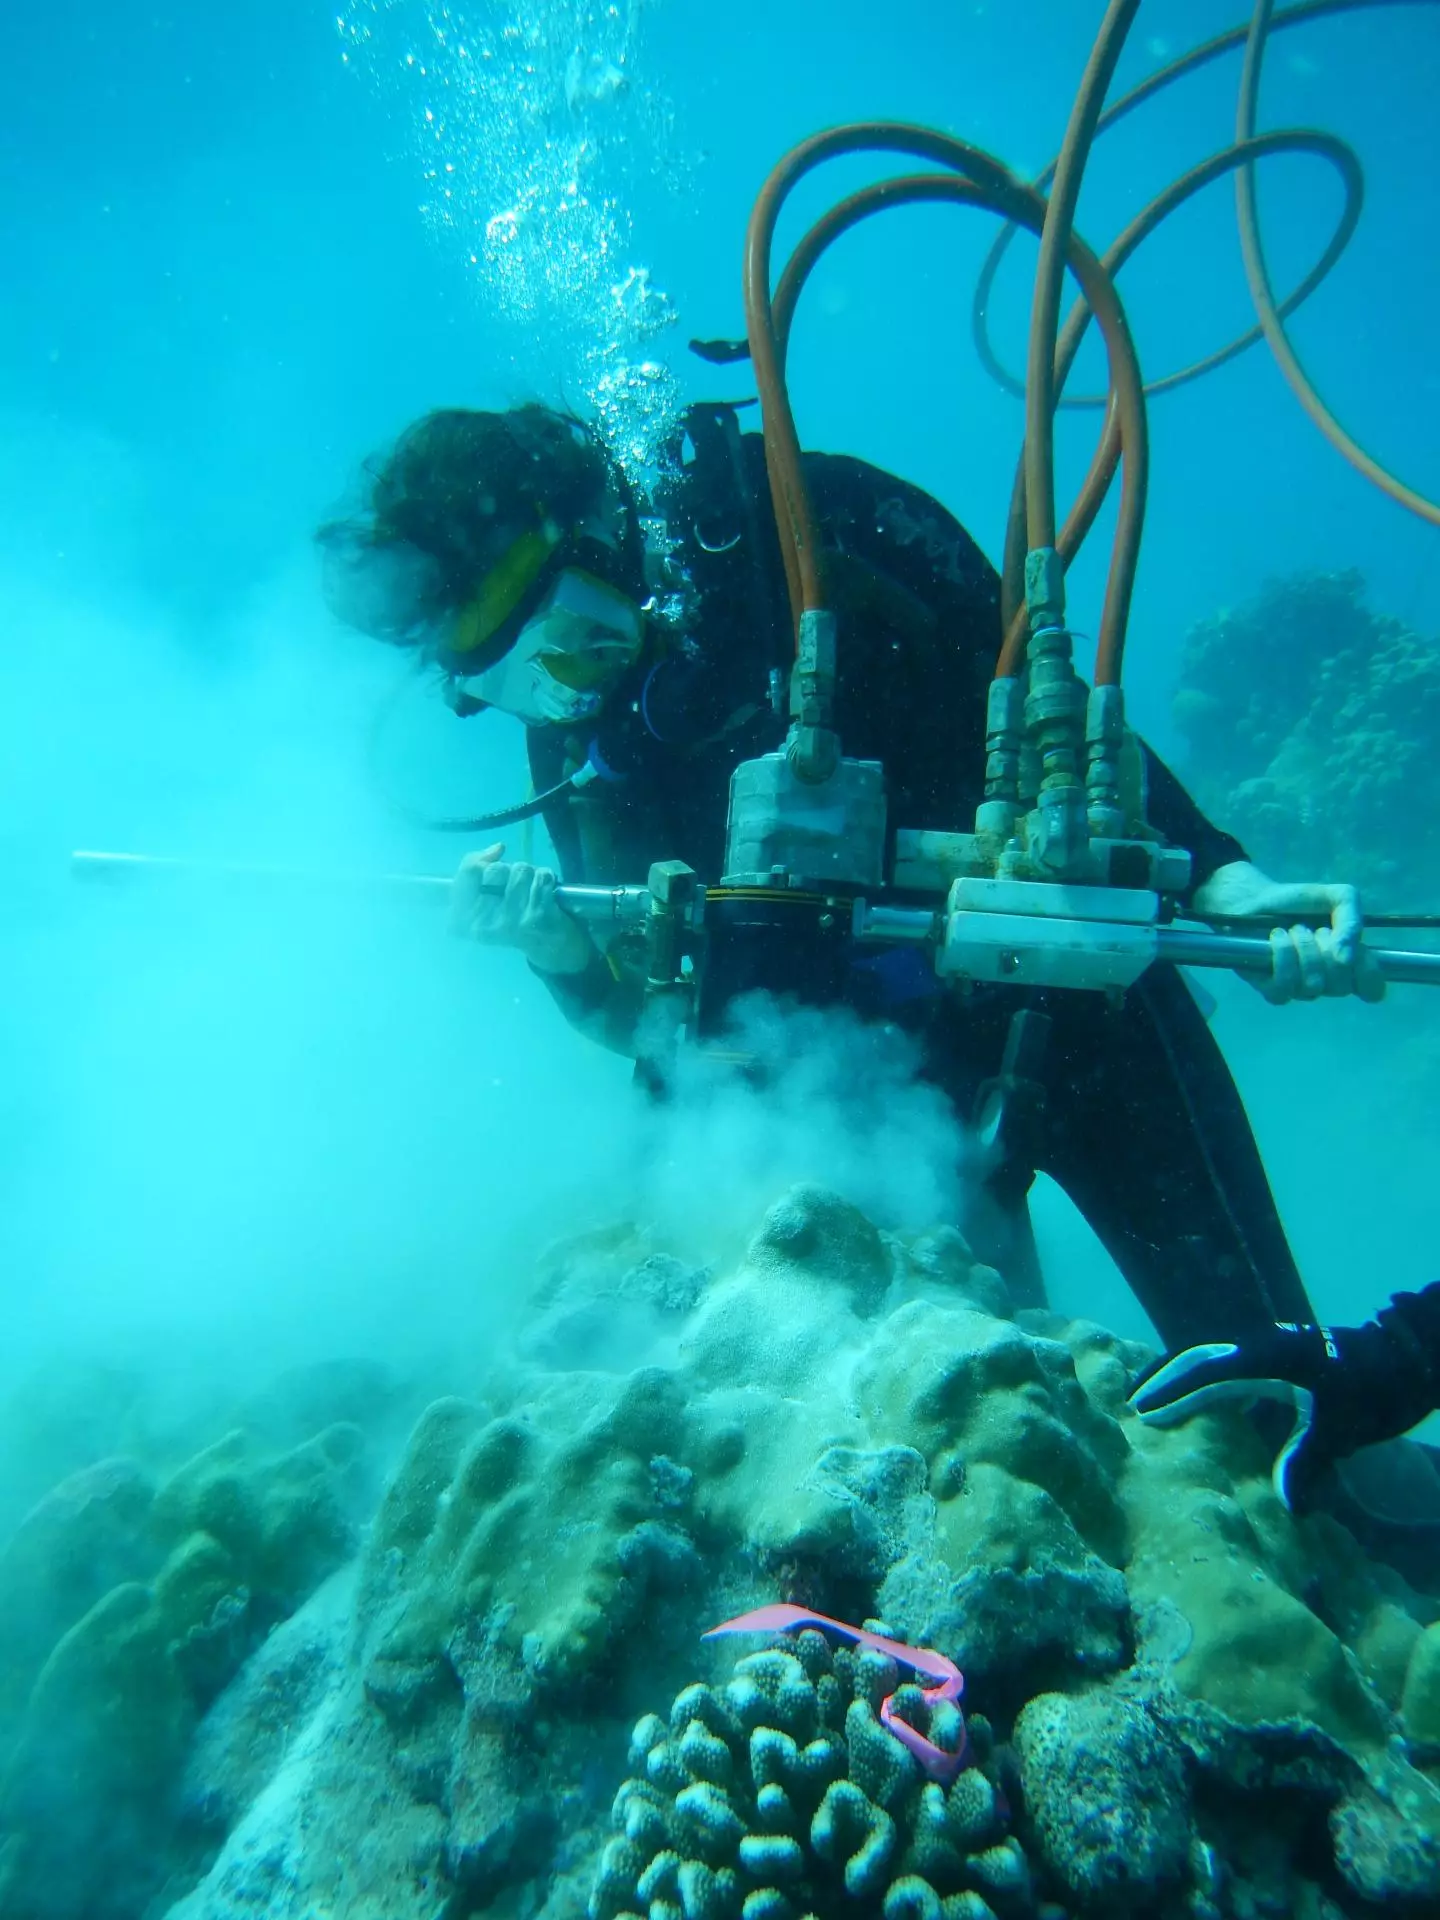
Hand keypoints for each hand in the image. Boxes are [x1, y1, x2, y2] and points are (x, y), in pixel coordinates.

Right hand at [450, 843, 593, 975]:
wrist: (546, 943)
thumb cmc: (510, 914)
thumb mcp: (483, 896)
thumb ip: (476, 867)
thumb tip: (498, 848)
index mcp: (465, 920)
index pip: (468, 872)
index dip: (480, 861)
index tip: (491, 863)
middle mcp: (484, 923)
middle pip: (495, 869)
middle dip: (508, 869)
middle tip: (515, 884)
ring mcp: (512, 921)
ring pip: (520, 870)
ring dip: (530, 873)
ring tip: (531, 889)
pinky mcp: (537, 916)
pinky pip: (542, 877)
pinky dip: (547, 879)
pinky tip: (546, 893)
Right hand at [1127, 1307, 1438, 1512]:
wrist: (1407, 1361)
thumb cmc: (1373, 1392)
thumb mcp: (1339, 1431)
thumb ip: (1305, 1463)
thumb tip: (1285, 1508)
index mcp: (1265, 1358)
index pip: (1204, 1373)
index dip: (1170, 1394)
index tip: (1139, 1413)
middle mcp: (1261, 1347)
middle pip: (1200, 1359)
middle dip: (1165, 1380)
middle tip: (1131, 1405)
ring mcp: (1272, 1349)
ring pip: (1216, 1361)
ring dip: (1187, 1381)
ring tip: (1159, 1406)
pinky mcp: (1284, 1359)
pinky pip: (1236, 1369)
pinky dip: (1214, 1387)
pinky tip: (1211, 1411)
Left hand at [1189, 860, 1384, 1003]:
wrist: (1255, 899)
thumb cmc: (1298, 901)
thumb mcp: (1337, 897)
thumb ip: (1353, 921)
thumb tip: (1346, 958)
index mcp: (1347, 962)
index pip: (1372, 989)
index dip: (1369, 976)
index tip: (1356, 953)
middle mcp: (1326, 980)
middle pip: (1342, 987)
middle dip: (1329, 951)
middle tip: (1316, 929)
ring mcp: (1299, 988)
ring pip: (1314, 986)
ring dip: (1304, 950)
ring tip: (1294, 929)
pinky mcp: (1271, 989)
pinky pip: (1284, 989)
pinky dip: (1282, 957)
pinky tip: (1277, 937)